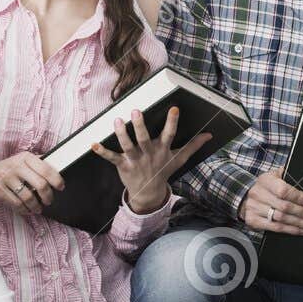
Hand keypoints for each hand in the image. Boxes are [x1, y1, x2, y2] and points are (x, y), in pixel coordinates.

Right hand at [0, 152, 63, 213]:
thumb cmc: (9, 169)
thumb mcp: (22, 161)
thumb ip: (38, 163)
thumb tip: (57, 167)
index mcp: (25, 157)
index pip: (46, 169)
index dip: (56, 180)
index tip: (61, 187)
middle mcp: (16, 166)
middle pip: (40, 184)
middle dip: (48, 196)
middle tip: (49, 201)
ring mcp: (6, 178)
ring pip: (28, 197)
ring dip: (36, 206)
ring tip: (38, 208)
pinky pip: (16, 204)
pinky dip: (25, 210)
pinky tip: (27, 210)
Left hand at [89, 107, 211, 213]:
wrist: (149, 192)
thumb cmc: (163, 170)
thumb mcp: (179, 159)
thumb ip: (193, 145)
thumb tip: (209, 135)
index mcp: (163, 150)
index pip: (169, 134)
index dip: (172, 122)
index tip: (174, 108)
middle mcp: (149, 154)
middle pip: (144, 139)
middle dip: (140, 125)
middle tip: (136, 111)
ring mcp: (135, 160)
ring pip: (127, 146)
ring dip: (121, 134)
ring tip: (117, 120)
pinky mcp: (123, 165)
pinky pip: (112, 158)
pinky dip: (102, 152)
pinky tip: (93, 144)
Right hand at [238, 169, 302, 234]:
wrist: (245, 197)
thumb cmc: (266, 187)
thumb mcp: (274, 177)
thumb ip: (288, 177)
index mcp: (265, 180)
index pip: (283, 190)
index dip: (298, 197)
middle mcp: (258, 194)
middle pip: (284, 206)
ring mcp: (254, 208)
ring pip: (281, 218)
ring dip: (299, 223)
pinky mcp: (253, 221)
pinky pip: (276, 227)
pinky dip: (291, 230)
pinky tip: (301, 230)